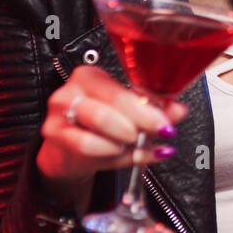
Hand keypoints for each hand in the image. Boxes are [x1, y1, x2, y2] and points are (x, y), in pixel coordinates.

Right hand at [37, 65, 186, 203]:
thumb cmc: (101, 127)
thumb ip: (155, 110)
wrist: (70, 150)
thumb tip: (179, 110)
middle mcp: (72, 90)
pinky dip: (116, 155)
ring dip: (124, 141)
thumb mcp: (130, 116)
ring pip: (97, 128)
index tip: (166, 124)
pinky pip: (88, 147)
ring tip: (135, 143)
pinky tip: (127, 155)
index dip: (147, 111)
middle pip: (108, 110)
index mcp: (92, 77)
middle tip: (157, 134)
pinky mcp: (53, 134)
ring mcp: (59, 112)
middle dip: (139, 126)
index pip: (121, 93)